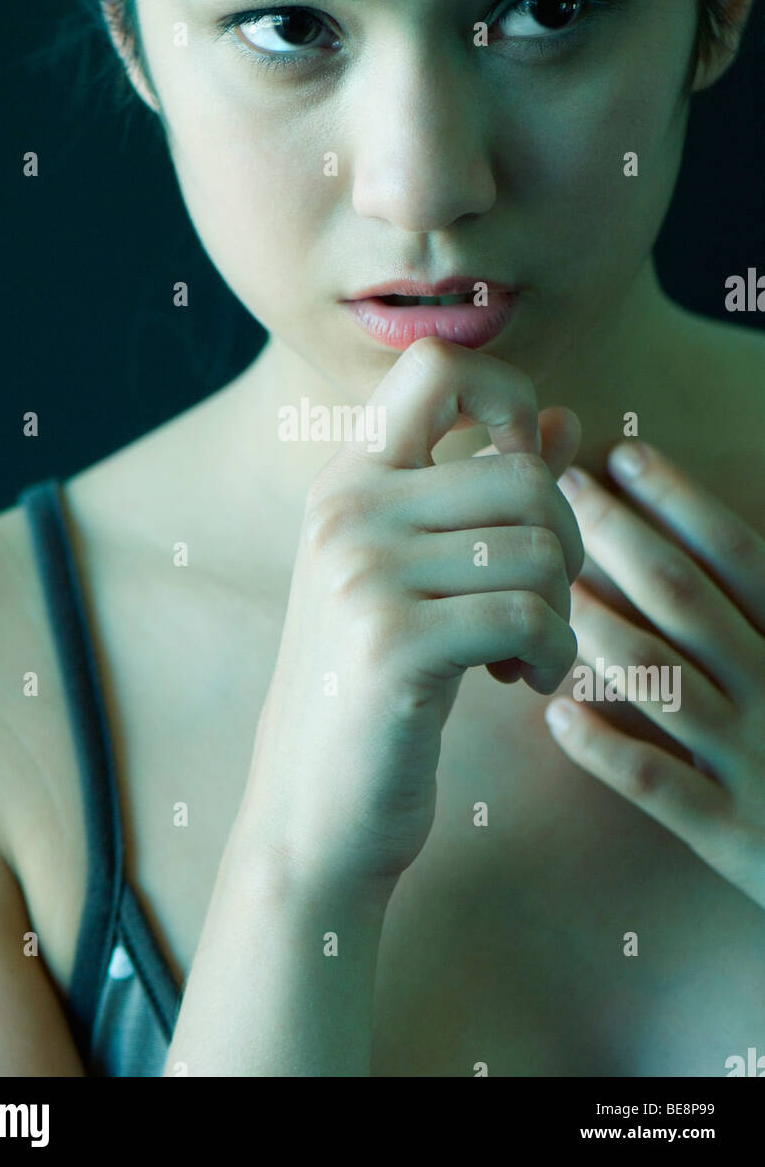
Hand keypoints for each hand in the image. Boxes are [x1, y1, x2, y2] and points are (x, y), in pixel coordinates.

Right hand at [232, 338, 582, 893]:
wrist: (311, 808)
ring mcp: (362, 571)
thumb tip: (564, 422)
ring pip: (540, 548)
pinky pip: (531, 615)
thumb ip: (485, 491)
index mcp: (348, 479)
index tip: (520, 474)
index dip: (507, 397)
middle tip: (540, 601)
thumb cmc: (373, 686)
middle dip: (564, 543)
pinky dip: (551, 655)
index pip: (437, 366)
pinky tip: (517, 680)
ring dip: (559, 611)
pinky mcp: (392, 641)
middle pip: (524, 474)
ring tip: (522, 649)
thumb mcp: (421, 574)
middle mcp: (346, 508)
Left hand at [545, 439, 764, 907]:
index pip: (739, 556)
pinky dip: (606, 748)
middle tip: (560, 492)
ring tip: (543, 588)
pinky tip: (556, 716)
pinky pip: (659, 783)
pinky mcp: (734, 831)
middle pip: (686, 599)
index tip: (624, 455)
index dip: (682, 502)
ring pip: (661, 680)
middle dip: (620, 538)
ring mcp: (755, 761)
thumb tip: (729, 547)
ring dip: (596, 627)